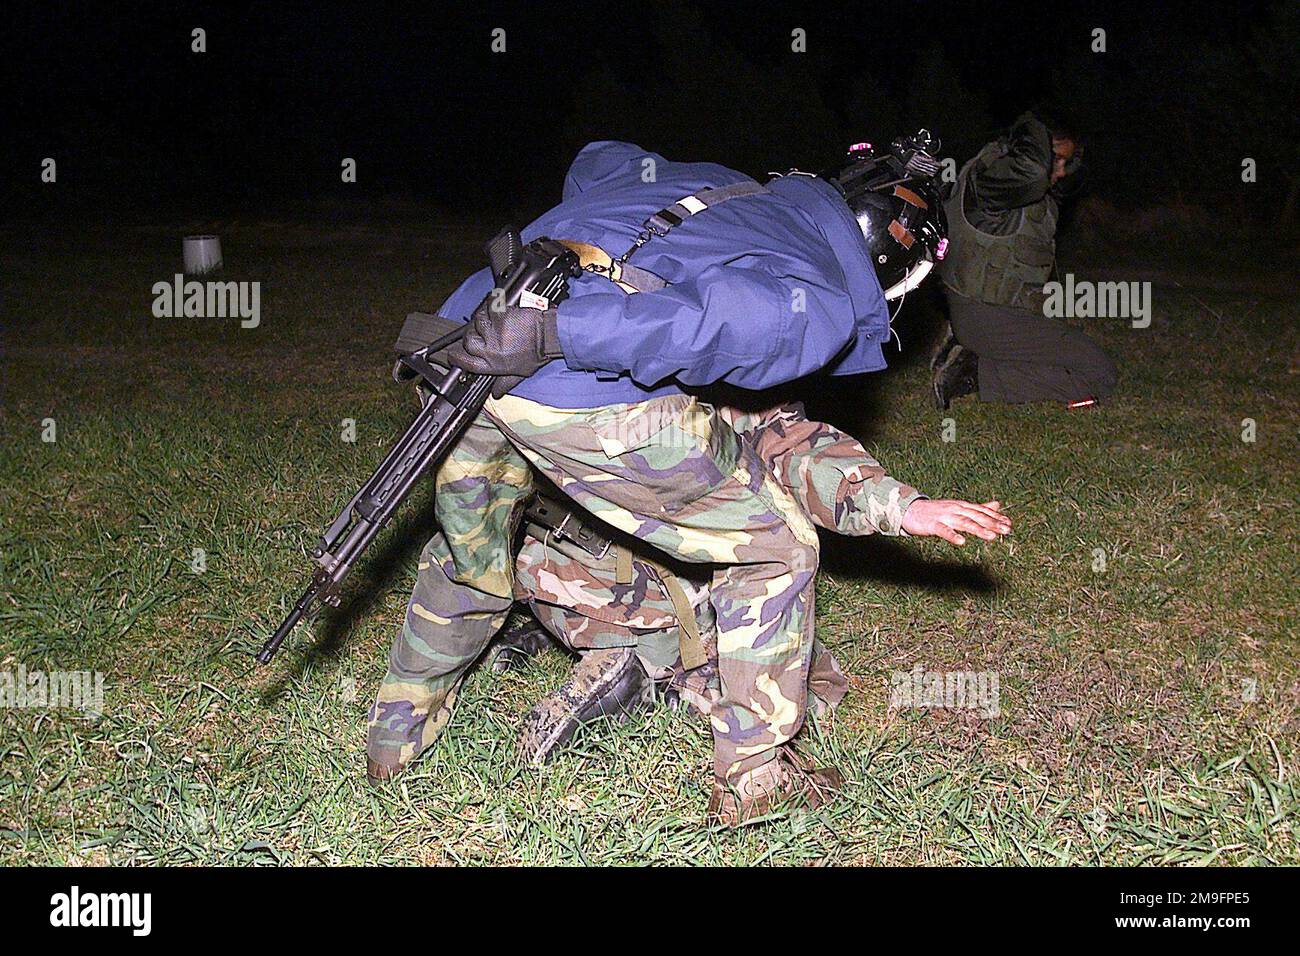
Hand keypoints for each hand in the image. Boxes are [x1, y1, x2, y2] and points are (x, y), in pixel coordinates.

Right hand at [445, 301, 563, 379]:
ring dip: (484, 320)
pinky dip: (492, 304)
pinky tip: (497, 307)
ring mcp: (495, 332)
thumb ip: (504, 383)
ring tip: (494, 322)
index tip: (454, 355)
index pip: (465, 362)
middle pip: (468, 341)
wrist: (550, 336)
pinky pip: (488, 307)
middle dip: (471, 336)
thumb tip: (495, 394)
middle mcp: (490, 349)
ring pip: (477, 322)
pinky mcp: (500, 316)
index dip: (456, 358)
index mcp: (493, 365)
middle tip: (481, 334)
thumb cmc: (537, 354)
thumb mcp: (520, 374)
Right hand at [901, 499, 1010, 545]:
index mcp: (962, 506)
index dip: (996, 517)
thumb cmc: (935, 511)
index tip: (1009, 524)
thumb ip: (978, 508)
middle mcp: (955, 509)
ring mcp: (944, 516)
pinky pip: (943, 531)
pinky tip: (961, 542)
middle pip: (976, 516)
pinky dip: (952, 535)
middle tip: (1006, 531)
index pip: (982, 511)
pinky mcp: (932, 525)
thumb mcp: (959, 508)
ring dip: (978, 529)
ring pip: (964, 522)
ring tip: (991, 537)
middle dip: (992, 523)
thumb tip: (997, 504)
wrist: (909, 510)